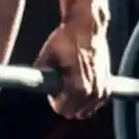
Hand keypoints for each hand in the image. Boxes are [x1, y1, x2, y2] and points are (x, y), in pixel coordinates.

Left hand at [34, 4, 111, 119]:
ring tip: (72, 90)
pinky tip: (84, 93)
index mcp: (78, 86)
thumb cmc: (66, 39)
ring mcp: (102, 85)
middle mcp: (93, 89)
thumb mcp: (47, 56)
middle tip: (61, 89)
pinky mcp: (109, 80)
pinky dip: (92, 100)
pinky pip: (101, 100)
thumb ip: (40, 73)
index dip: (55, 102)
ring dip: (80, 104)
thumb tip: (30, 82)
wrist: (87, 26)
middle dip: (67, 104)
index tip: (52, 93)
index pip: (64, 109)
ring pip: (90, 108)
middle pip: (76, 112)